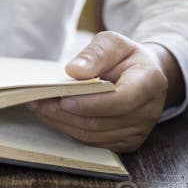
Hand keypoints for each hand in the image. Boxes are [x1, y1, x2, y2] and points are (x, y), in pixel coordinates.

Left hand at [27, 31, 183, 152]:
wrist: (144, 76)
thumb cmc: (126, 57)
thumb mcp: (113, 43)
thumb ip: (96, 54)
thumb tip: (74, 71)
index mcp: (150, 83)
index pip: (121, 100)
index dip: (91, 104)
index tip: (64, 100)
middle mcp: (148, 112)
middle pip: (101, 122)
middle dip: (66, 114)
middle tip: (37, 101)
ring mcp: (139, 132)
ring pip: (94, 136)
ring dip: (63, 124)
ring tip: (39, 108)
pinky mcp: (127, 144)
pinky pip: (93, 142)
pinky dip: (70, 130)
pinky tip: (53, 117)